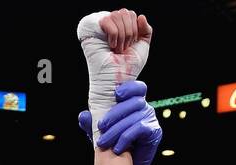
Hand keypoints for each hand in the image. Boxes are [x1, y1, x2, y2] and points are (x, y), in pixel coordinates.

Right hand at [77, 9, 152, 125]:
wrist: (117, 81)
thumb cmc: (127, 68)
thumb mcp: (142, 46)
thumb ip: (145, 30)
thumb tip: (140, 17)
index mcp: (119, 29)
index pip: (131, 15)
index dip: (134, 30)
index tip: (129, 47)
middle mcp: (109, 26)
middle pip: (125, 12)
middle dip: (129, 33)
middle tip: (122, 50)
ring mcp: (99, 28)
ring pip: (117, 15)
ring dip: (121, 36)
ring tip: (117, 49)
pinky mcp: (90, 30)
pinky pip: (107, 19)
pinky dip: (113, 34)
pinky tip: (110, 46)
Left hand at [78, 81, 160, 164]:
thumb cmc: (114, 145)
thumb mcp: (100, 133)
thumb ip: (92, 123)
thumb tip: (84, 115)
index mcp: (133, 102)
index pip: (137, 88)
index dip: (129, 87)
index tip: (116, 94)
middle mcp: (144, 108)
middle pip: (133, 102)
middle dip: (114, 115)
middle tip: (100, 127)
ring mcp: (151, 119)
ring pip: (134, 117)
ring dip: (116, 130)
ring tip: (103, 143)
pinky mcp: (154, 132)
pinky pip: (139, 129)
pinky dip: (125, 138)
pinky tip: (116, 148)